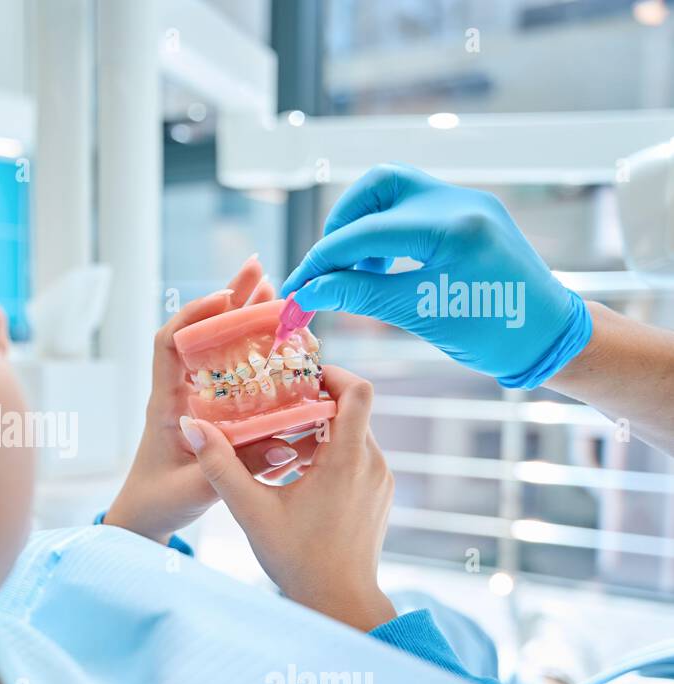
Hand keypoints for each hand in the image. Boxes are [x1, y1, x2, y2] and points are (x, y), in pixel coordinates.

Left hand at [105, 256, 303, 544]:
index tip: (223, 297)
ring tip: (276, 293)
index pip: (167, 344)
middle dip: (231, 302)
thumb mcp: (196, 490)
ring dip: (247, 322)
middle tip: (260, 272)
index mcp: (166, 404)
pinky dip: (258, 358)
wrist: (144, 519)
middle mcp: (181, 394)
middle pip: (202, 335)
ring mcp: (198, 402)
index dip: (192, 316)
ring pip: (222, 352)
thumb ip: (233, 469)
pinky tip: (283, 345)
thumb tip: (283, 446)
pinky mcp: (213, 415)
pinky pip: (236, 377)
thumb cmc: (159, 503)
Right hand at [180, 365, 396, 631]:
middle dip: (315, 401)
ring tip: (281, 438)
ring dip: (321, 429)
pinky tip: (298, 472)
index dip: (331, 373)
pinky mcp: (379, 495)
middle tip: (276, 402)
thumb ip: (220, 465)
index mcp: (347, 460)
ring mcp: (380, 480)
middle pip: (352, 409)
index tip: (298, 375)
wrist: (339, 604)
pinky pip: (358, 457)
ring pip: (354, 433)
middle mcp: (372, 464)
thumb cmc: (298, 560)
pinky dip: (331, 453)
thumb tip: (191, 426)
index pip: (358, 390)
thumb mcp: (250, 511)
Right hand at [282, 163, 591, 389]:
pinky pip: (412, 205)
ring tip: (357, 270)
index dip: (322, 261)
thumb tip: (306, 293)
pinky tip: (382, 265)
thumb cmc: (493, 331)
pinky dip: (386, 229)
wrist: (549, 334)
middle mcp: (459, 201)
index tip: (297, 289)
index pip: (365, 232)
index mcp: (452, 227)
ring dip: (363, 224)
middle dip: (341, 225)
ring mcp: (466, 200)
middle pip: (377, 186)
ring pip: (393, 189)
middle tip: (329, 267)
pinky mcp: (467, 210)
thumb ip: (359, 295)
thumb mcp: (420, 314)